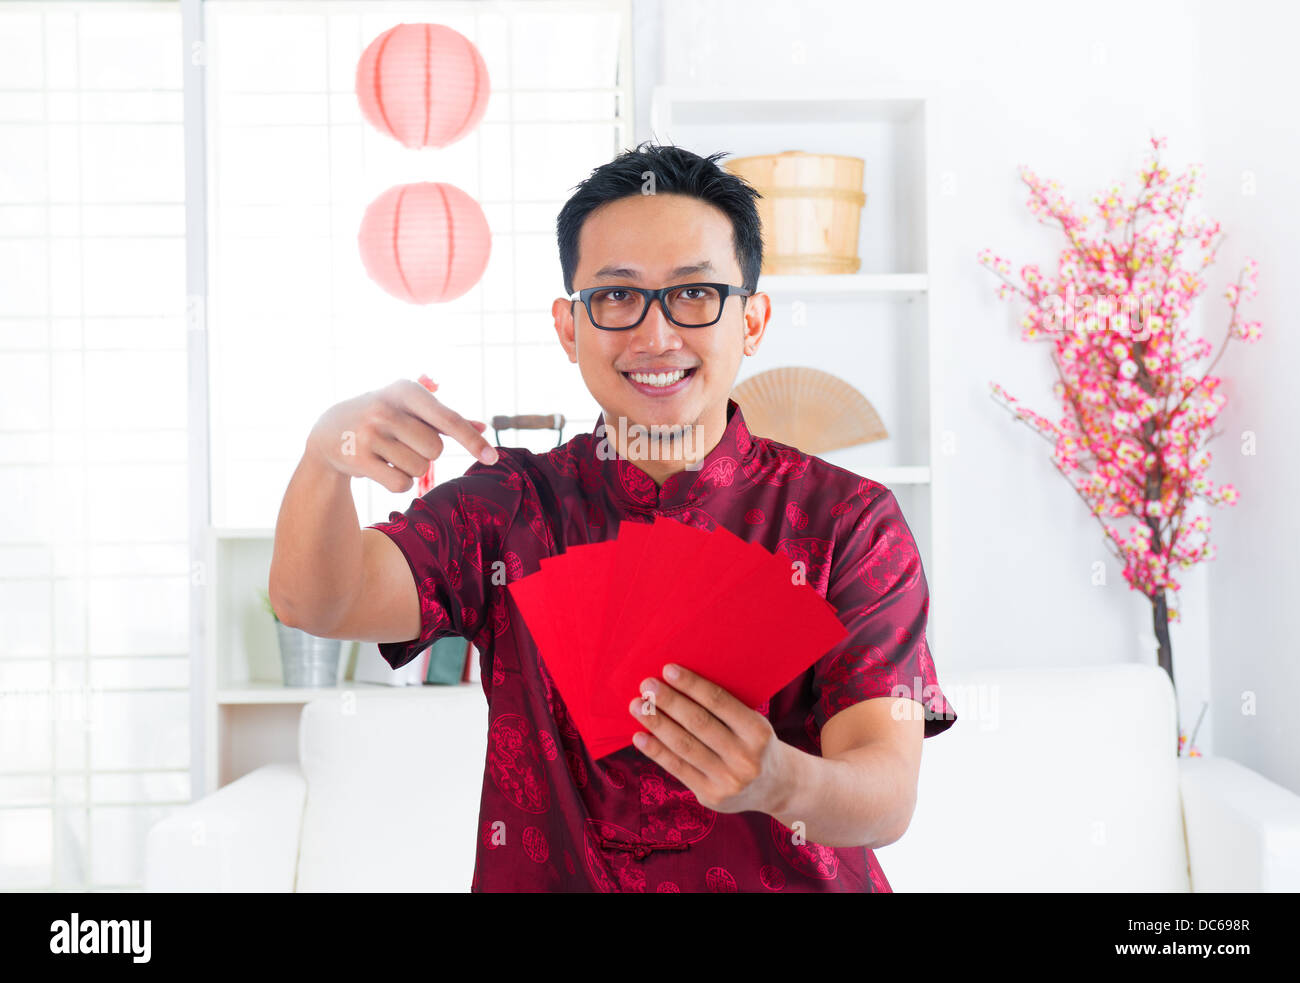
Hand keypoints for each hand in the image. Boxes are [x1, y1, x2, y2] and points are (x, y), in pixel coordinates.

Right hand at [306, 378, 495, 492]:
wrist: (329, 430)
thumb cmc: (384, 417)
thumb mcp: (411, 408)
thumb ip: (446, 418)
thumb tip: (484, 426)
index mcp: (405, 391)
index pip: (448, 419)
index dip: (472, 440)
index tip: (493, 457)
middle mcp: (386, 409)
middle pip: (435, 449)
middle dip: (427, 452)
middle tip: (405, 443)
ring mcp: (369, 434)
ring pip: (419, 468)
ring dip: (412, 467)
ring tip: (390, 453)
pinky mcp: (357, 459)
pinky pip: (401, 484)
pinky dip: (399, 482)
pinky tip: (382, 468)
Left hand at [627, 663, 796, 815]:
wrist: (775, 787)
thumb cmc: (755, 744)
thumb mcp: (753, 724)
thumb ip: (724, 710)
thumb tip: (678, 683)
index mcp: (758, 732)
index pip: (719, 702)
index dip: (692, 685)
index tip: (668, 669)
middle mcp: (745, 757)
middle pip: (698, 723)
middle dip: (669, 702)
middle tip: (646, 685)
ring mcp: (728, 780)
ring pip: (684, 746)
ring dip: (656, 723)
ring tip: (637, 706)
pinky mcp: (711, 796)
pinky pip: (678, 769)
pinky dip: (656, 751)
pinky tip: (640, 736)